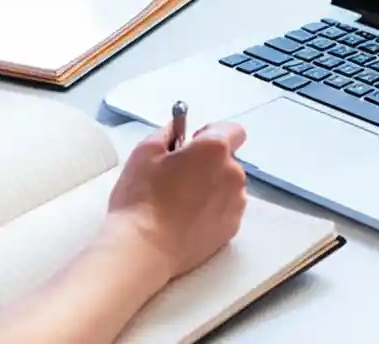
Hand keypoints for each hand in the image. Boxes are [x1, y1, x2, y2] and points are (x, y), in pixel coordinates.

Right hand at [105, 120, 247, 280]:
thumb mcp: (144, 152)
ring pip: (228, 185)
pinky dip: (212, 210)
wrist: (144, 248)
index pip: (232, 130)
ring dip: (212, 187)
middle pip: (228, 159)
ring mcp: (236, 203)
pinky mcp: (232, 228)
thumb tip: (176, 130)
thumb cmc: (142, 198)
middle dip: (208, 163)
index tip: (191, 146)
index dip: (210, 134)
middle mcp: (233, 174)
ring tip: (180, 202)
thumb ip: (167, 133)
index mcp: (215, 149)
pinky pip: (226, 209)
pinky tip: (186, 219)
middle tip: (177, 176)